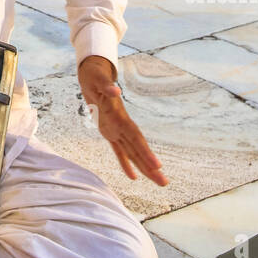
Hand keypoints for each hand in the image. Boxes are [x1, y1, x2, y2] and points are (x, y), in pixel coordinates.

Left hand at [79, 56, 167, 186]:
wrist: (93, 74)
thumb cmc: (96, 77)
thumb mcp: (99, 80)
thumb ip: (107, 86)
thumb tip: (116, 89)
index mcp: (120, 117)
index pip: (136, 138)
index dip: (146, 152)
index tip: (158, 166)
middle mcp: (122, 125)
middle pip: (139, 149)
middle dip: (151, 167)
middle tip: (164, 183)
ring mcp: (117, 129)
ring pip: (133, 153)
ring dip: (144, 168)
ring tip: (159, 182)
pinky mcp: (109, 131)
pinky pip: (119, 151)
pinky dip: (125, 164)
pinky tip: (133, 177)